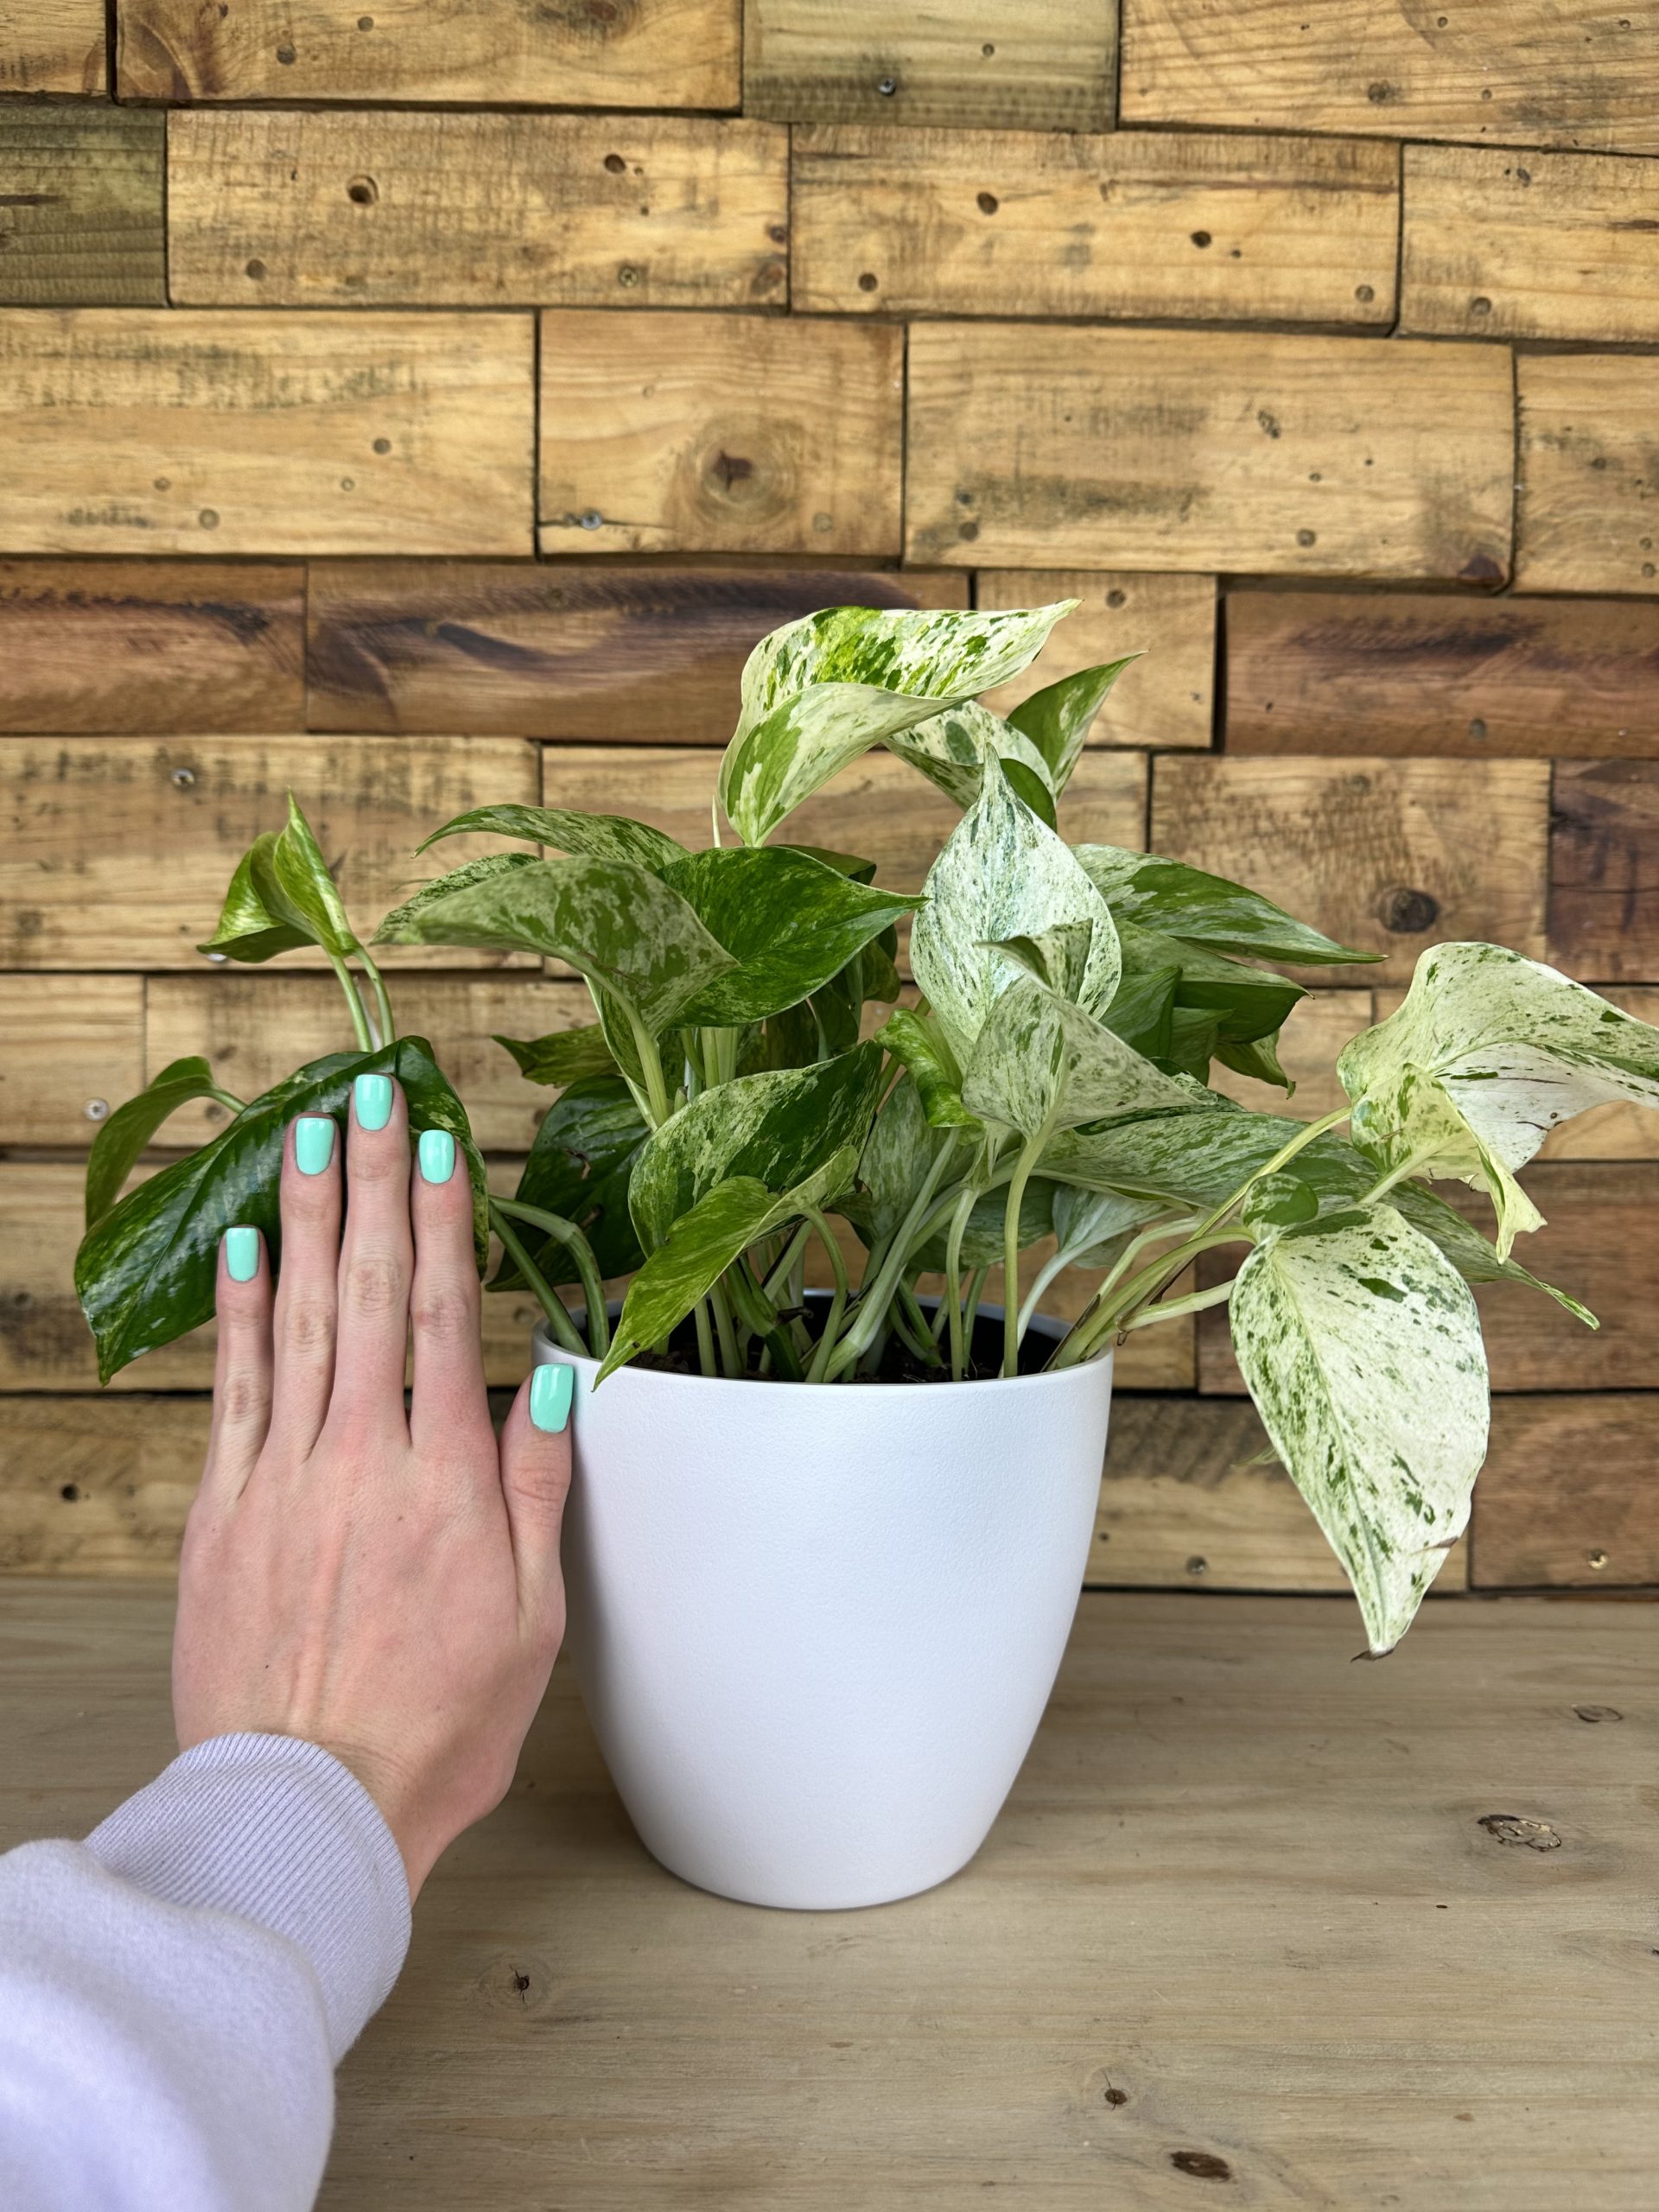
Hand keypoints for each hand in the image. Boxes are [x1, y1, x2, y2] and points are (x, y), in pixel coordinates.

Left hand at [174, 1075, 572, 1896]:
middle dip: (372, 1182)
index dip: (442, 1221)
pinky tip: (240, 1249)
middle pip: (368, 1289)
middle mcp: (360, 1455)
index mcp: (446, 1477)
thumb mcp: (531, 1616)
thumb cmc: (436, 1724)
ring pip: (295, 1317)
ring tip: (307, 1136)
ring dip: (303, 1217)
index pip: (443, 1314)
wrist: (309, 1802)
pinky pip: (231, 1387)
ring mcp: (284, 1476)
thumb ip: (539, 1488)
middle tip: (371, 1094)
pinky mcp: (224, 1510)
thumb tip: (553, 1379)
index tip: (442, 1143)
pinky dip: (235, 1312)